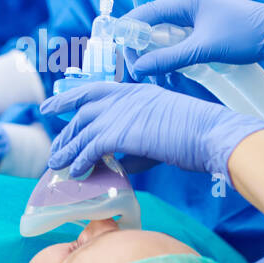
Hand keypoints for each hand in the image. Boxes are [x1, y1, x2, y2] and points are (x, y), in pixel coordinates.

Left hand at [40, 81, 263, 178]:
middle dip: (65, 130)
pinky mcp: (122, 131)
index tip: (52, 107)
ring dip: (67, 149)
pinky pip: (92, 147)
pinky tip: (75, 172)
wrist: (211, 133)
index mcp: (135, 90)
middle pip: (83, 111)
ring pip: (83, 129)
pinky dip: (80, 160)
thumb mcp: (161, 133)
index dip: (70, 99)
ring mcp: (122, 111)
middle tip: (54, 148)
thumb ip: (136, 145)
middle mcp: (125, 96)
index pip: (94, 90)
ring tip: (56, 165)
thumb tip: (118, 164)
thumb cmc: (196, 135)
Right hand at [126, 0, 263, 77]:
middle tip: (140, 74)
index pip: (142, 15)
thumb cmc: (245, 34)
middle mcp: (185, 6)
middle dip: (141, 50)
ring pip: (163, 38)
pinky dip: (171, 58)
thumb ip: (170, 58)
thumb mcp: (204, 49)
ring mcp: (194, 18)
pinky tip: (173, 76)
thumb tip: (140, 68)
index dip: (127, 36)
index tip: (124, 59)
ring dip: (157, 57)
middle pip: (149, 27)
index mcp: (183, 1)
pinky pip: (177, 43)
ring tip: (156, 78)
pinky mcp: (203, 30)